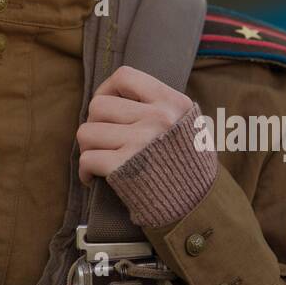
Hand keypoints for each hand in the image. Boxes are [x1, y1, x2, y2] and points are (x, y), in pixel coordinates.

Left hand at [77, 66, 193, 185]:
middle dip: (95, 124)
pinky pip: (87, 158)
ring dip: (88, 147)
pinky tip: (94, 177)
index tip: (108, 107)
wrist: (200, 208)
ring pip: (87, 131)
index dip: (107, 90)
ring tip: (100, 158)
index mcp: (173, 103)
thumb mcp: (188, 125)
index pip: (124, 76)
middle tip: (104, 141)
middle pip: (98, 106)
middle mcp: (158, 119)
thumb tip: (116, 95)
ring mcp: (141, 143)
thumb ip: (159, 107)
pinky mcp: (125, 168)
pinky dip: (85, 170)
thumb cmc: (190, 166)